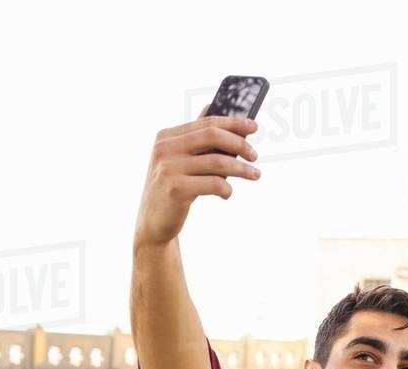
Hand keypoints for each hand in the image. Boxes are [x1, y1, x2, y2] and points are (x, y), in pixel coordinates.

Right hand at [134, 115, 260, 248]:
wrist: (153, 222)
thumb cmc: (171, 188)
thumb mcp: (178, 159)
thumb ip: (194, 136)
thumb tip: (211, 107)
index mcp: (166, 137)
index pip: (206, 123)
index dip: (233, 123)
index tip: (253, 127)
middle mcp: (164, 149)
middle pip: (212, 136)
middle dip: (239, 144)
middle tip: (254, 155)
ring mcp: (168, 169)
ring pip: (217, 162)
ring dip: (241, 169)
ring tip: (254, 175)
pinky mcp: (176, 190)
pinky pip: (213, 184)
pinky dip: (226, 189)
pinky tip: (226, 194)